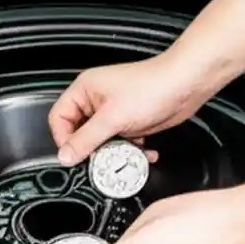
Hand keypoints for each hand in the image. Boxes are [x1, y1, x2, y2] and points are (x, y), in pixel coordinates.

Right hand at [47, 0, 244, 165]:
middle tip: (100, 159)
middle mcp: (96, 99)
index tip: (76, 155)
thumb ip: (86, 140)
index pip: (59, 119)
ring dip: (114, 152)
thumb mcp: (113, 118)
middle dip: (93, 149)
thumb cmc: (152, 87)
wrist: (185, 84)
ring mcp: (114, 111)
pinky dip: (130, 150)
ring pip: (102, 141)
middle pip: (80, 133)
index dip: (64, 139)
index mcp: (84, 90)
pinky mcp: (130, 121)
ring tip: (124, 155)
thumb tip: (66, 156)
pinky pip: (121, 142)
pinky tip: (141, 151)